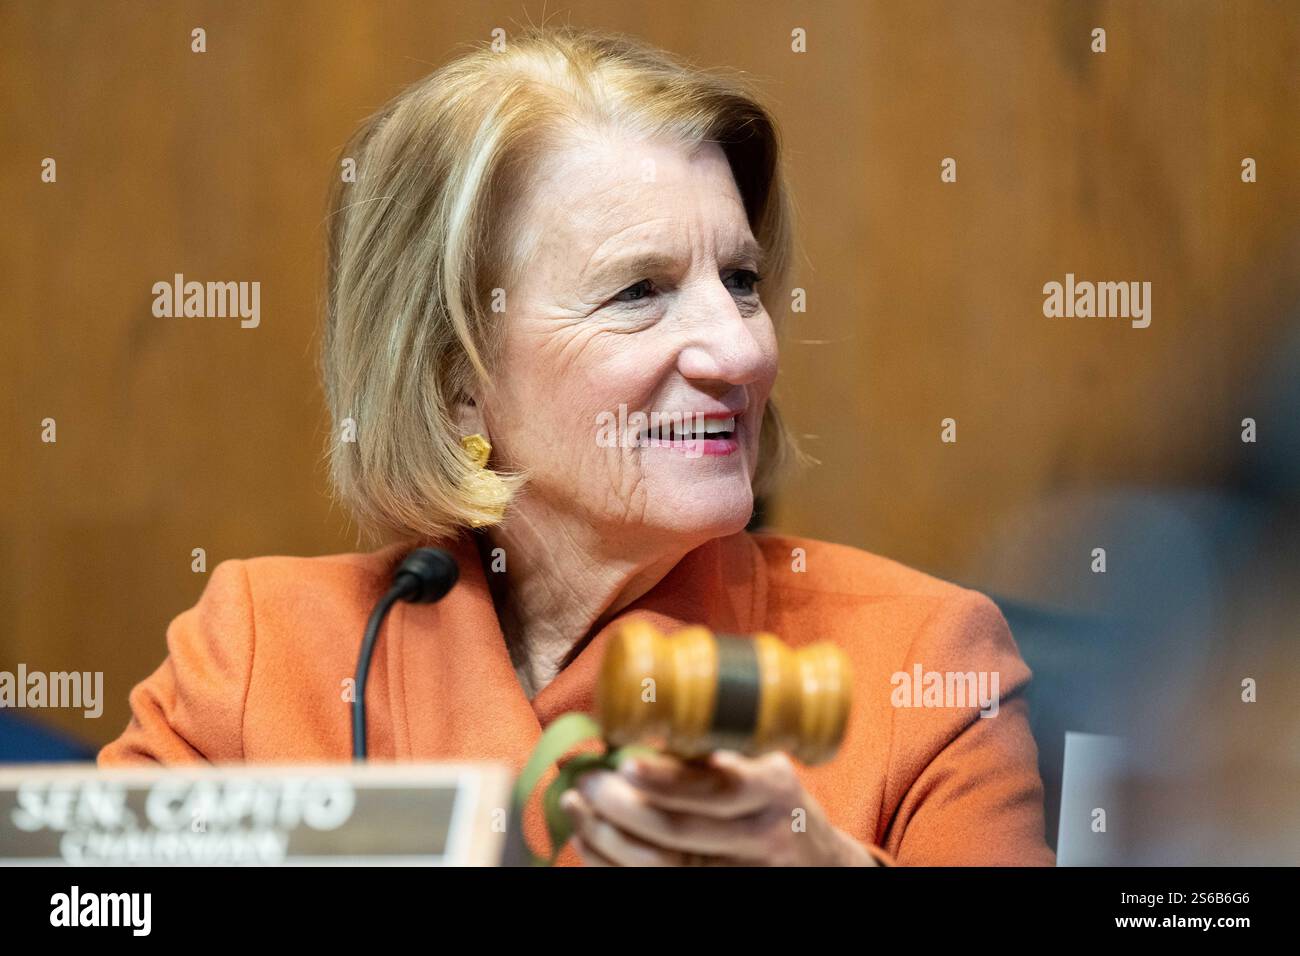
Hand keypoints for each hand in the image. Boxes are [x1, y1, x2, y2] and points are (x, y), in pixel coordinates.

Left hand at [559, 748, 880, 865]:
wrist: (823, 865)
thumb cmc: (779, 804)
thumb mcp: (768, 768)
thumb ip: (721, 753)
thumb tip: (641, 726)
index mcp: (773, 789)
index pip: (715, 789)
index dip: (665, 780)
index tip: (624, 764)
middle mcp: (761, 835)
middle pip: (678, 832)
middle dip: (620, 808)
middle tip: (587, 783)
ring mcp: (740, 874)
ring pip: (660, 866)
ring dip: (607, 838)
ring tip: (576, 808)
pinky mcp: (720, 896)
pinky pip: (657, 886)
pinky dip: (615, 866)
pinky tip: (590, 843)